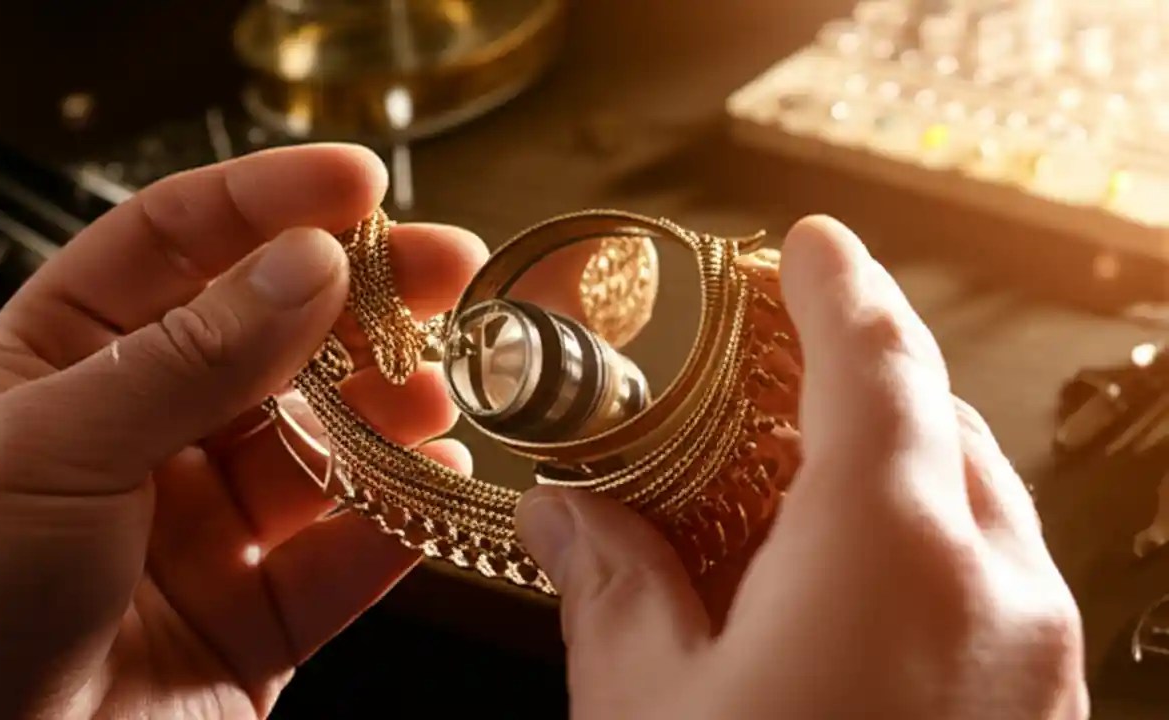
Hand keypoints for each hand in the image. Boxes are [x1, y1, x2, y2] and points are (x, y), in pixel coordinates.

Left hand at [0, 145, 485, 718]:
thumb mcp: (52, 446)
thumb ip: (192, 356)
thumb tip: (308, 266)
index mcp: (69, 362)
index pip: (178, 245)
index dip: (269, 201)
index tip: (356, 182)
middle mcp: (148, 433)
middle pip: (275, 337)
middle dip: (361, 299)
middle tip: (444, 269)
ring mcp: (209, 524)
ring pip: (325, 445)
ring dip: (390, 411)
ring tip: (441, 384)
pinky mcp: (257, 615)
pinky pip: (346, 555)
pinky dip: (398, 518)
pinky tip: (433, 480)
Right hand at [516, 217, 1087, 718]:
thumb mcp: (645, 712)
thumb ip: (614, 592)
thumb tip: (568, 519)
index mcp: (889, 561)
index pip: (875, 363)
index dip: (839, 288)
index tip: (812, 246)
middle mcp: (997, 595)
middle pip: (938, 425)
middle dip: (857, 378)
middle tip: (771, 371)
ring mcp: (1040, 661)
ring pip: (978, 507)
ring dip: (893, 471)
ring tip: (793, 492)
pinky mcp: (1042, 714)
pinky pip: (996, 587)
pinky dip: (926, 554)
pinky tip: (845, 599)